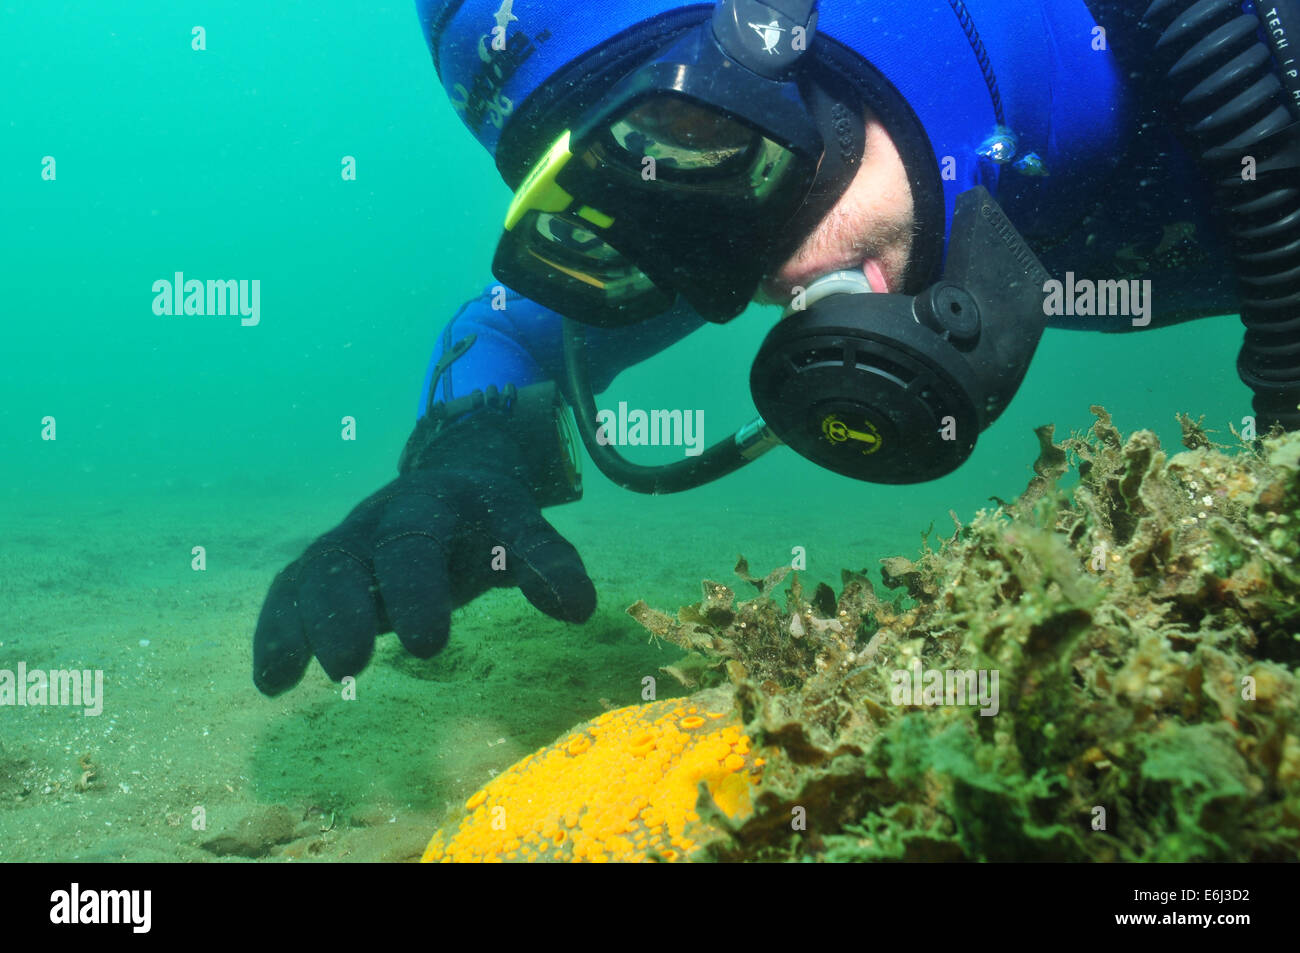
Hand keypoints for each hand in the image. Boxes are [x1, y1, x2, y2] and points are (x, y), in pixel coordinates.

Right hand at [253, 461, 595, 695]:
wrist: (450, 484)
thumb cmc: (489, 521)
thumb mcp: (522, 529)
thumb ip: (549, 562)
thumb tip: (581, 607)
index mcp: (429, 505)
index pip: (415, 544)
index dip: (416, 591)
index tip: (428, 644)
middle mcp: (376, 521)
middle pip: (347, 559)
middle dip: (345, 611)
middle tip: (350, 664)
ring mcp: (345, 544)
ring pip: (310, 577)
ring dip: (301, 627)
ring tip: (302, 680)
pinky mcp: (322, 570)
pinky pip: (288, 594)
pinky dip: (275, 633)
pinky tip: (272, 683)